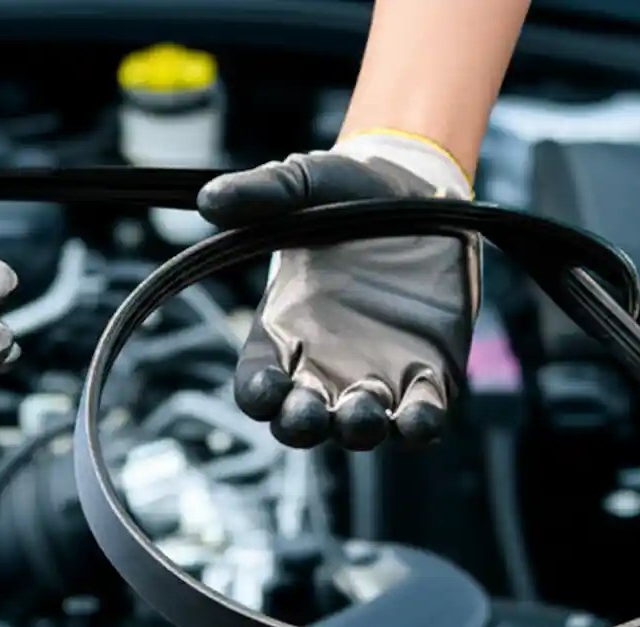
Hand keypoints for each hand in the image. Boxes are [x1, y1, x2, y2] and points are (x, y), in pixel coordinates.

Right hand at [196, 132, 479, 450]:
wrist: (419, 186)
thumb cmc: (347, 189)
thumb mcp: (302, 183)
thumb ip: (259, 194)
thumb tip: (209, 198)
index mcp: (284, 329)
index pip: (257, 382)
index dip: (257, 393)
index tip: (267, 385)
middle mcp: (325, 362)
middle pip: (300, 421)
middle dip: (301, 425)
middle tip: (309, 410)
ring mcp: (377, 373)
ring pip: (358, 428)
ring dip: (356, 429)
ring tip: (361, 409)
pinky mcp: (429, 372)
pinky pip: (420, 417)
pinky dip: (419, 425)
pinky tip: (419, 416)